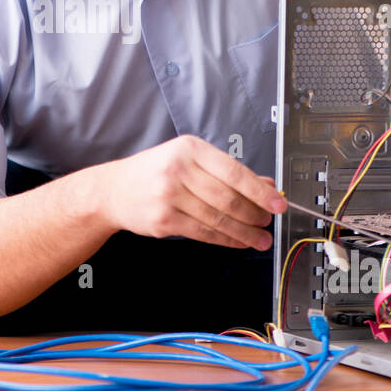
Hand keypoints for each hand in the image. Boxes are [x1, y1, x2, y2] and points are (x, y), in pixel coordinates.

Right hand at [89, 134, 285, 249]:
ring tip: (259, 237)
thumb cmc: (154, 172)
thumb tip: (265, 185)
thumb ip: (227, 171)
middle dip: (255, 214)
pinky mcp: (164, 220)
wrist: (113, 189)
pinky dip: (225, 239)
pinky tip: (237, 241)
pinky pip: (203, 233)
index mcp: (189, 149)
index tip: (277, 202)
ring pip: (218, 219)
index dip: (259, 191)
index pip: (234, 171)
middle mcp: (178, 170)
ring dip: (244, 232)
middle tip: (268, 222)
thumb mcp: (189, 160)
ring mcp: (169, 196)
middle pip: (228, 198)